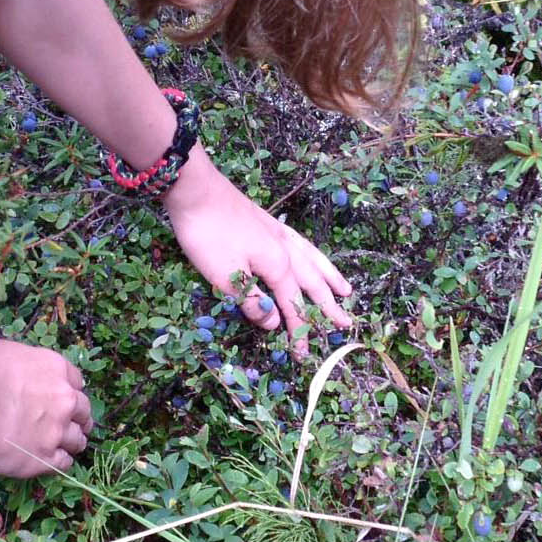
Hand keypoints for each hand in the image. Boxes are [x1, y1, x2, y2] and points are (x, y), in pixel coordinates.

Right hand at [0, 339, 94, 477]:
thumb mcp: (7, 353)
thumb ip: (21, 366)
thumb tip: (10, 373)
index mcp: (57, 370)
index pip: (76, 382)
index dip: (67, 392)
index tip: (60, 398)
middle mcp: (65, 400)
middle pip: (83, 412)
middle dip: (77, 418)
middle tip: (67, 425)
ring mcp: (57, 431)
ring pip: (77, 440)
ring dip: (72, 443)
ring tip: (65, 448)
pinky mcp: (44, 459)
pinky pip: (63, 463)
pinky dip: (59, 462)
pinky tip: (51, 462)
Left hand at [165, 161, 354, 359]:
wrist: (195, 188)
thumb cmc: (208, 234)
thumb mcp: (225, 275)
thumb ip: (251, 302)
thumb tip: (275, 324)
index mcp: (277, 265)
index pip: (292, 304)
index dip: (299, 330)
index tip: (305, 353)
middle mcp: (285, 250)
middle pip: (312, 284)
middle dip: (328, 307)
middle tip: (346, 324)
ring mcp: (279, 234)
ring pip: (313, 261)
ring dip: (330, 278)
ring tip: (346, 290)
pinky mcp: (269, 224)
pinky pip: (303, 245)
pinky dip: (314, 255)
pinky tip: (312, 255)